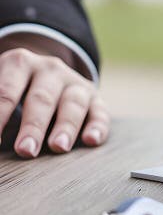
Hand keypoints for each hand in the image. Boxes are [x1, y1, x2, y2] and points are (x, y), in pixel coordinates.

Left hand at [0, 33, 108, 157]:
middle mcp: (50, 69)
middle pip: (42, 98)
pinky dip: (97, 126)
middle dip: (33, 126)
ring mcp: (75, 83)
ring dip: (66, 126)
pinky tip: (92, 140)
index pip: (7, 92)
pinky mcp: (95, 99)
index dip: (0, 117)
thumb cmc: (8, 93)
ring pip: (73, 103)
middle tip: (25, 150)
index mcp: (20, 64)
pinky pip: (100, 112)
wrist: (40, 78)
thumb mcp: (0, 90)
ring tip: (58, 147)